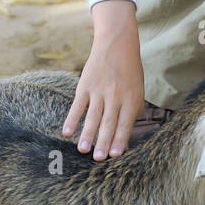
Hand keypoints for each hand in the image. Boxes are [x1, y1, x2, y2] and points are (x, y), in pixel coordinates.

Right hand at [62, 5, 144, 160]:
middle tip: (98, 159)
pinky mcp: (85, 86)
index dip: (120, 140)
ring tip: (82, 150)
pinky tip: (66, 132)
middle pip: (108, 123)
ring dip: (87, 134)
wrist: (117, 44)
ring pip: (93, 116)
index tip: (115, 156)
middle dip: (103, 142)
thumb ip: (131, 111)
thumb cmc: (129, 72)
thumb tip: (123, 135)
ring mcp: (99, 91)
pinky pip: (78, 105)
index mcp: (131, 99)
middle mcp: (116, 96)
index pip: (125, 123)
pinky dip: (72, 119)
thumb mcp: (137, 90)